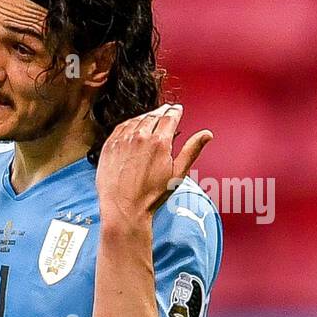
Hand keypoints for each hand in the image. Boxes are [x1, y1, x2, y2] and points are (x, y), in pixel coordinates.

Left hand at [96, 103, 211, 230]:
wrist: (123, 208)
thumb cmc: (150, 196)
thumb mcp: (177, 174)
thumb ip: (192, 150)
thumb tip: (206, 134)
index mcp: (159, 142)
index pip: (169, 117)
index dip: (175, 111)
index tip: (177, 108)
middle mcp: (140, 137)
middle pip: (153, 116)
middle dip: (162, 111)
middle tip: (166, 110)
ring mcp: (122, 141)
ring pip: (136, 120)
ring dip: (146, 116)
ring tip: (151, 117)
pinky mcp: (109, 146)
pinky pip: (120, 128)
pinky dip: (129, 123)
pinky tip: (133, 125)